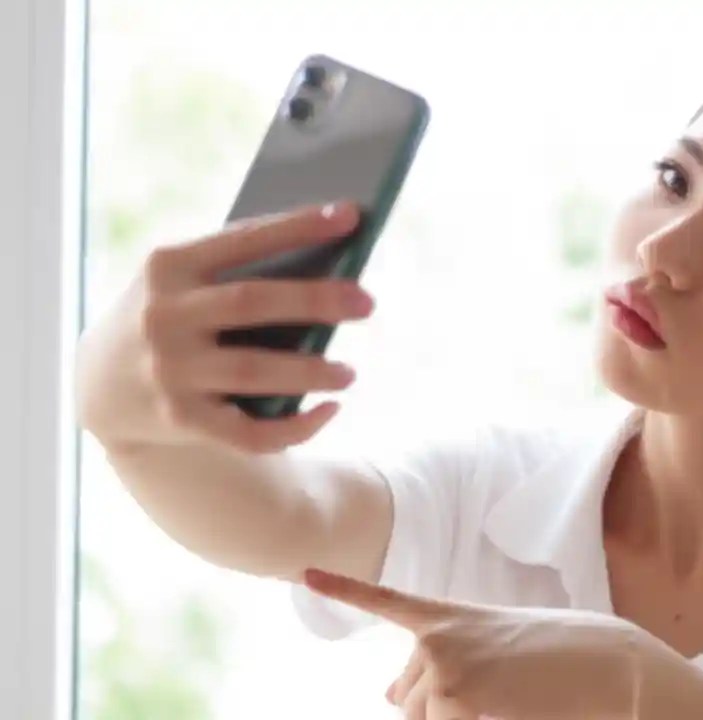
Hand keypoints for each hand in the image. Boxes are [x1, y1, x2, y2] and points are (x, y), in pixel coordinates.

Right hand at [77, 202, 372, 452]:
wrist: (101, 384)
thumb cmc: (173, 315)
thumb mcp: (183, 280)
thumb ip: (240, 268)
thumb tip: (333, 261)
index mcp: (168, 266)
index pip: (243, 239)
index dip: (298, 226)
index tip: (351, 216)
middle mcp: (164, 316)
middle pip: (253, 302)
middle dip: (316, 300)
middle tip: (368, 302)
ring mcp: (169, 371)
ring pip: (254, 372)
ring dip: (311, 371)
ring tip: (351, 372)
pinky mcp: (180, 420)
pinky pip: (249, 431)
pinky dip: (295, 426)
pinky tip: (329, 411)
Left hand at [303, 568, 652, 719]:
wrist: (600, 660)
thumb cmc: (553, 659)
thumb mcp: (490, 651)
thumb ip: (441, 663)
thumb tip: (388, 697)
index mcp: (449, 616)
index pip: (388, 602)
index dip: (343, 588)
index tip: (305, 571)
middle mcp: (437, 636)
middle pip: (408, 698)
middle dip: (440, 707)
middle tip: (493, 694)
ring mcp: (443, 662)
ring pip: (421, 718)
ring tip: (502, 701)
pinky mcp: (456, 691)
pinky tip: (466, 687)